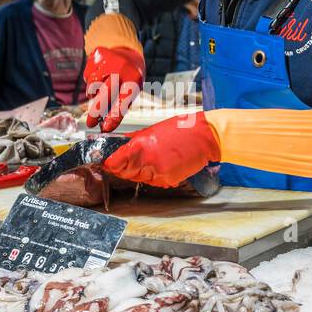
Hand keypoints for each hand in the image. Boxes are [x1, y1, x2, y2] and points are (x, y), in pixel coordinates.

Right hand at [84, 45, 144, 131]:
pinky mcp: (97, 54)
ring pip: (92, 87)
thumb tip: (104, 125)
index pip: (123, 102)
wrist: (128, 53)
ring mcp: (108, 60)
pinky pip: (87, 76)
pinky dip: (90, 81)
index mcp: (133, 80)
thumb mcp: (131, 91)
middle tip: (90, 123)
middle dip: (95, 112)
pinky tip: (100, 76)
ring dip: (93, 94)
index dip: (113, 117)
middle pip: (104, 94)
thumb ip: (119, 106)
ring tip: (102, 89)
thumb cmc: (129, 78)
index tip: (105, 128)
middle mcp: (121, 69)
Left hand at [103, 112, 220, 187]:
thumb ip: (131, 141)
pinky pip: (152, 182)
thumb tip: (115, 146)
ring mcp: (158, 173)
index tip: (106, 162)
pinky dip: (152, 175)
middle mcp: (148, 162)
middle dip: (122, 168)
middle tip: (123, 160)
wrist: (205, 137)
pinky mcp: (168, 181)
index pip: (115, 162)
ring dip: (137, 171)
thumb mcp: (151, 131)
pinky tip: (161, 164)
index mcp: (141, 146)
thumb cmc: (181, 130)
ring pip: (137, 178)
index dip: (108, 164)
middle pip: (124, 173)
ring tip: (149, 158)